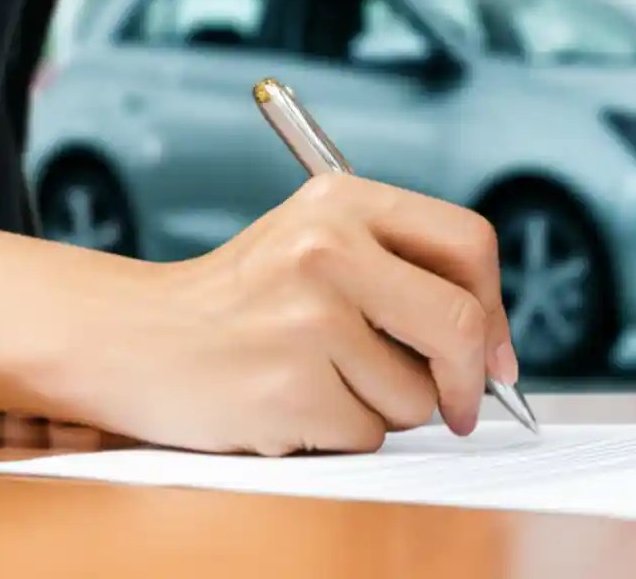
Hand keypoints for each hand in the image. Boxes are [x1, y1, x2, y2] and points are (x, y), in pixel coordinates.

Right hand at [52, 174, 516, 455]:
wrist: (139, 340)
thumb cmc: (244, 299)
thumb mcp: (319, 243)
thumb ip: (406, 272)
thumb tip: (496, 348)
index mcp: (342, 202)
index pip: (469, 244)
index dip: (496, 307)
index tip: (496, 352)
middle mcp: (327, 251)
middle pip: (460, 324)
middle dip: (473, 379)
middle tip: (463, 405)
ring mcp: (307, 321)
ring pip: (417, 394)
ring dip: (390, 406)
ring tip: (327, 379)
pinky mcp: (290, 389)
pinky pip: (369, 433)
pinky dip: (346, 432)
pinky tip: (298, 401)